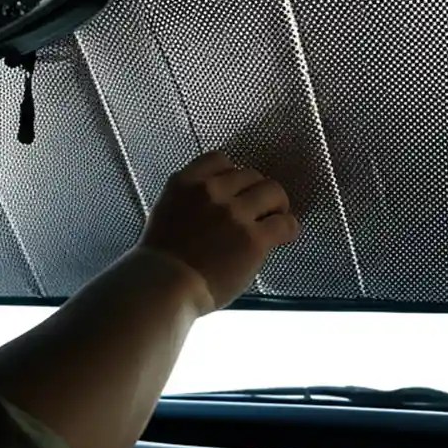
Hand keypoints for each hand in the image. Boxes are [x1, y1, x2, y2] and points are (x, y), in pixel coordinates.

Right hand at [138, 151, 300, 312]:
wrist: (163, 287)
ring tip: (274, 220)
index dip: (233, 175)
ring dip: (276, 205)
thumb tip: (214, 208)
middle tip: (259, 210)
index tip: (237, 190)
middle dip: (256, 192)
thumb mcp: (166, 215)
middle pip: (250, 175)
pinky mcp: (253, 238)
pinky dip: (288, 228)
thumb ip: (189, 203)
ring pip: (272, 191)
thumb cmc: (159, 263)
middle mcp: (211, 191)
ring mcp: (234, 213)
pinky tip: (284, 237)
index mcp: (185, 183)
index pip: (220, 160)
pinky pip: (284, 223)